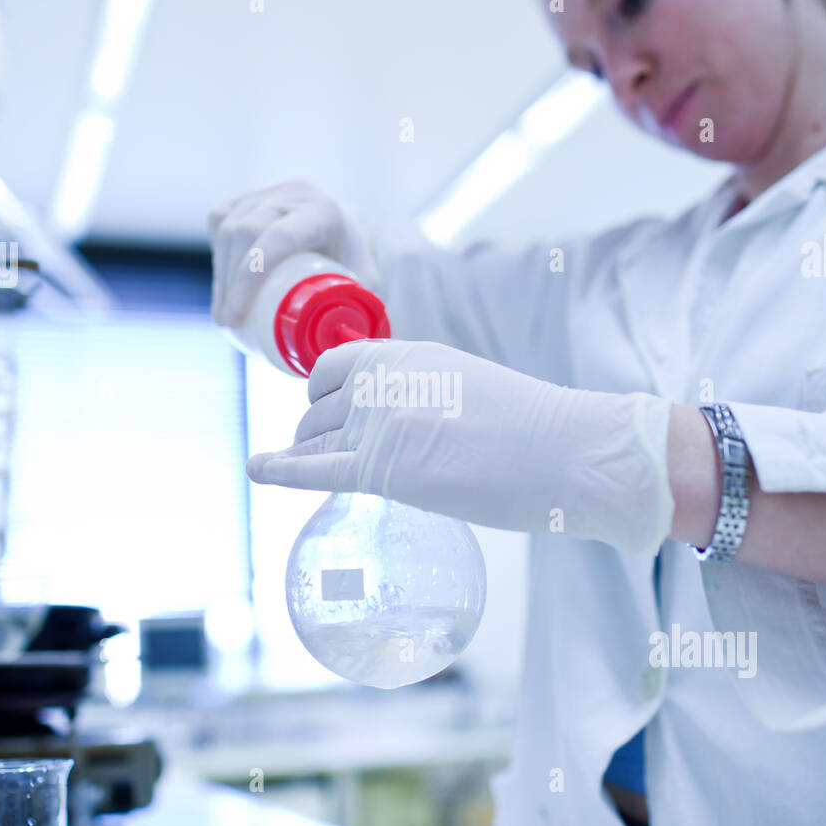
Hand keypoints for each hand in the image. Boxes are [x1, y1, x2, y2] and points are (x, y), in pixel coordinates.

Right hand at [209, 179, 380, 327]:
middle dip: (229, 281)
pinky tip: (224, 280)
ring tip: (225, 312)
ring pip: (227, 225)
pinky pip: (221, 219)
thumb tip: (336, 346)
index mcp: (324, 213)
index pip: (280, 237)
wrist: (347, 234)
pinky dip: (217, 253)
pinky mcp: (250, 195)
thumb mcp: (365, 288)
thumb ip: (357, 315)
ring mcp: (270, 191)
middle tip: (228, 320)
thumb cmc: (354, 266)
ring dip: (220, 273)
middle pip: (246, 230)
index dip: (250, 276)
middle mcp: (296, 194)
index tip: (236, 315)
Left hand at [246, 338, 674, 554]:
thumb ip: (424, 395)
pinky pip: (314, 467)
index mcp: (408, 356)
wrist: (567, 451)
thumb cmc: (534, 430)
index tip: (326, 411)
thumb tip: (408, 425)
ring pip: (315, 439)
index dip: (324, 394)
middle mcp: (385, 381)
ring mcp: (380, 422)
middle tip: (324, 451)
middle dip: (314, 431)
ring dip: (307, 454)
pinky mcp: (383, 467)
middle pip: (319, 409)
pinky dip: (280, 469)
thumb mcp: (467, 386)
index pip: (335, 368)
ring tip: (302, 466)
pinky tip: (257, 469)